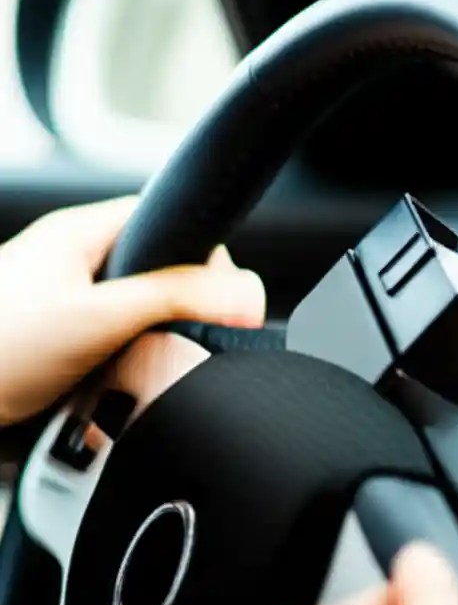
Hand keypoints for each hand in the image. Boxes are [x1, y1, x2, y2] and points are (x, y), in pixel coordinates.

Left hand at [0, 196, 264, 424]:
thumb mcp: (100, 317)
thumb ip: (178, 297)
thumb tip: (249, 292)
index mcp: (81, 232)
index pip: (169, 221)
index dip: (205, 255)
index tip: (223, 297)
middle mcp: (74, 260)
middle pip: (162, 271)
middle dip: (181, 307)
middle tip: (180, 338)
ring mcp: (66, 302)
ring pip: (142, 312)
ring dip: (151, 341)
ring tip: (139, 363)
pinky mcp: (61, 343)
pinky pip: (119, 344)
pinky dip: (127, 364)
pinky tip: (118, 383)